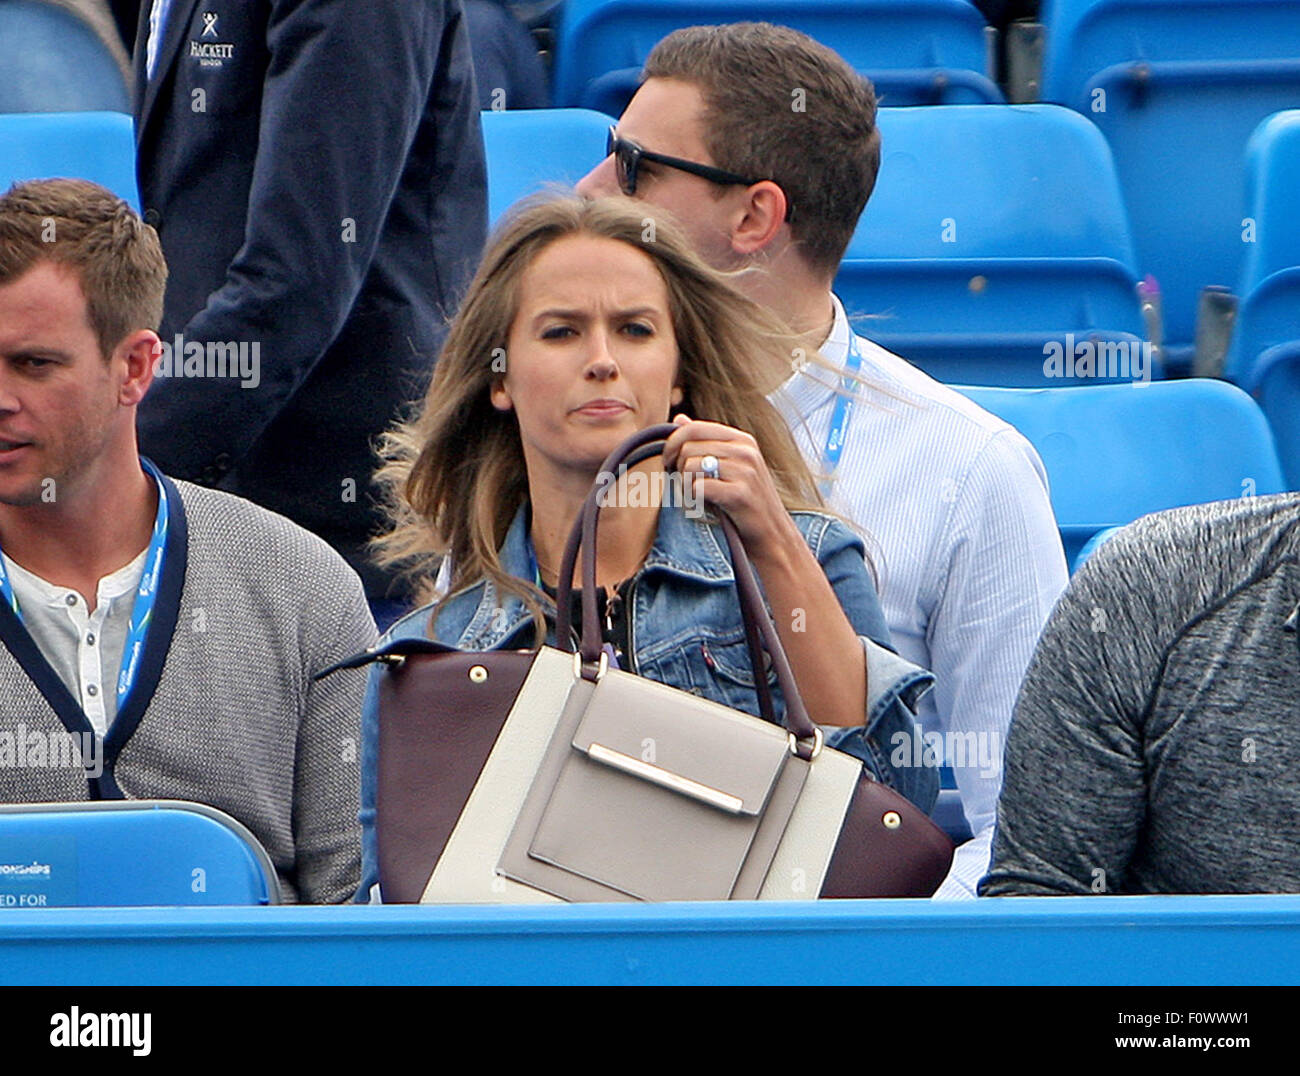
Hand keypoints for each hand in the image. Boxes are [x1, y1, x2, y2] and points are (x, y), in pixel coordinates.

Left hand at [661, 414, 799, 560]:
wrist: (772, 534)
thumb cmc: (744, 502)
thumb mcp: (729, 466)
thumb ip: (705, 442)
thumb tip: (679, 419)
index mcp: (742, 440)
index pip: (694, 428)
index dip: (673, 444)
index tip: (668, 462)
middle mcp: (745, 451)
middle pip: (688, 447)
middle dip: (677, 467)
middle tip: (683, 484)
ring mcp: (745, 471)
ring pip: (690, 465)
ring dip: (684, 485)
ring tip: (693, 496)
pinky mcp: (740, 494)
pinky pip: (697, 487)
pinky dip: (692, 499)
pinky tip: (701, 506)